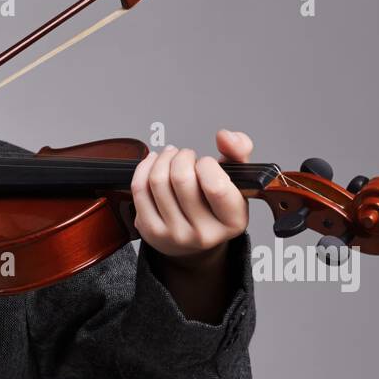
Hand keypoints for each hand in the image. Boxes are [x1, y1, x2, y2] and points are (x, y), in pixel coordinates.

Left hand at [130, 129, 251, 267]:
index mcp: (232, 221)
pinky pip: (140, 189)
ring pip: (158, 181)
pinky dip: (145, 167)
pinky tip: (154, 162)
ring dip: (164, 158)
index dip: (206, 164)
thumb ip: (239, 152)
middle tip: (186, 156)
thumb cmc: (215, 205)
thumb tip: (224, 135)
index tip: (206, 162)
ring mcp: (174, 235)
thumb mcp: (237, 180)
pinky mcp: (150, 231)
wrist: (193, 243)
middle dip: (182, 156)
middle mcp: (204, 234)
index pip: (215, 186)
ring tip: (171, 156)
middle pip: (182, 179)